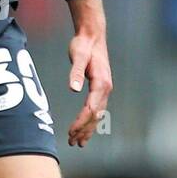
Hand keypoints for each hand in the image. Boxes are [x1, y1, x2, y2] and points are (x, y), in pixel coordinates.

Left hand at [65, 0, 112, 146]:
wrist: (93, 35)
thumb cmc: (84, 44)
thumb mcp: (78, 55)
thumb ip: (76, 72)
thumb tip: (74, 88)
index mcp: (101, 83)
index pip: (91, 109)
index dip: (80, 123)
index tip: (70, 132)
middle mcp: (106, 88)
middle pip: (96, 116)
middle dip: (84, 130)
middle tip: (72, 142)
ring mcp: (105, 89)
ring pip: (98, 115)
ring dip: (88, 129)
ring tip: (78, 142)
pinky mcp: (101, 88)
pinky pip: (97, 109)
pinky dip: (91, 121)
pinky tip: (85, 129)